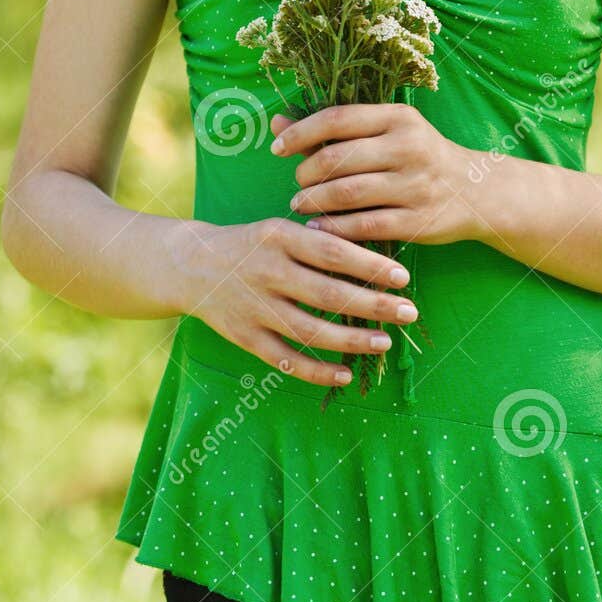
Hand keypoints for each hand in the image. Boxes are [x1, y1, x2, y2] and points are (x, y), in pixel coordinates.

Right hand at [172, 216, 418, 387]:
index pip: (333, 252)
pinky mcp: (245, 337)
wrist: (191, 264)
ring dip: (352, 340)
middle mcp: (267, 272)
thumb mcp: (279, 228)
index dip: (370, 266)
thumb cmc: (251, 244)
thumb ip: (317, 240)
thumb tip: (374, 256)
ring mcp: (255, 308)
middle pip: (328, 294)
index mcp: (279, 237)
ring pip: (310, 331)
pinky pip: (285, 360)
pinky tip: (345, 373)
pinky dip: (316, 371)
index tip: (403, 278)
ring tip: (385, 342)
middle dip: (373, 305)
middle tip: (409, 313)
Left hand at [269, 102, 477, 245]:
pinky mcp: (419, 220)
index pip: (337, 118)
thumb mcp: (385, 132)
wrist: (476, 191)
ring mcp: (415, 184)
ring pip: (347, 193)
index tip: (277, 148)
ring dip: (314, 202)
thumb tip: (275, 122)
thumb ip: (331, 130)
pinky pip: (364, 226)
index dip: (299, 133)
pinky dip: (334, 228)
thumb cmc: (418, 157)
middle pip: (337, 158)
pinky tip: (318, 229)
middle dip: (305, 174)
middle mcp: (408, 147)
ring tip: (300, 205)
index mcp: (398, 117)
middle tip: (296, 184)